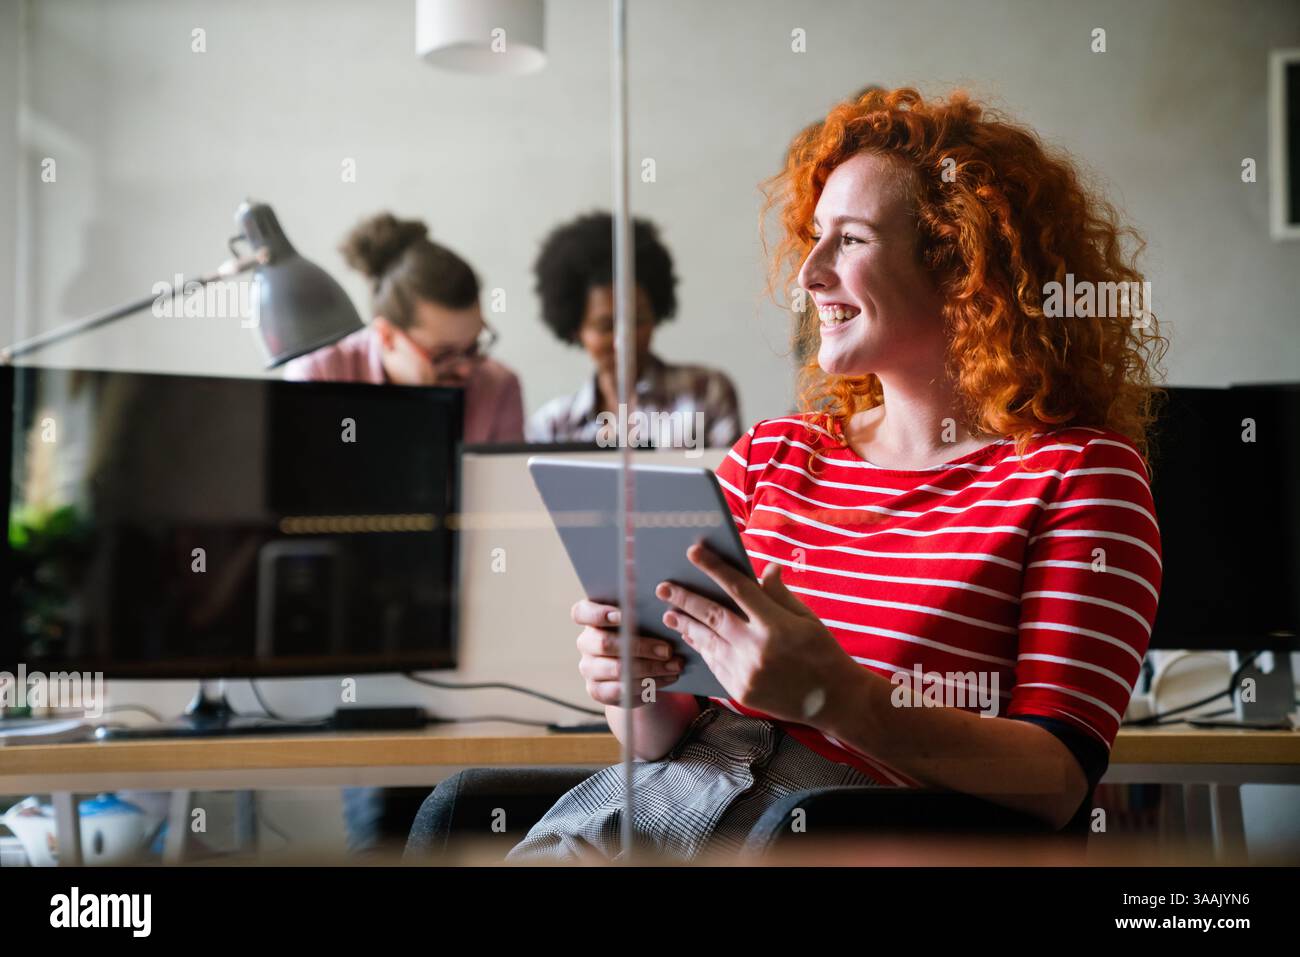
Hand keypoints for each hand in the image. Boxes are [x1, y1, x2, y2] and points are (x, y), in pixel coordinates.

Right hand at [571, 599, 685, 707]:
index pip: (582, 613)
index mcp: (590, 618)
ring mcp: (589, 668)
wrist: (638, 666)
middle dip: (640, 646)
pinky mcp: (597, 691)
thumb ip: (646, 613)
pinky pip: (621, 690)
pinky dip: (647, 685)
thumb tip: (668, 614)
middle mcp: (585, 642)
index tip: (626, 614)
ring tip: (674, 666)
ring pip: (617, 669)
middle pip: (604, 643)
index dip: (600, 613)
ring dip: (650, 668)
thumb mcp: (642, 619)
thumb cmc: (642, 632)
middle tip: (667, 650)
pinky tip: (666, 679)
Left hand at [655, 542, 855, 723]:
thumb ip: (779, 594)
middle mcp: (756, 648)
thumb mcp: (807, 619)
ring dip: (686, 625)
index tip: (694, 552)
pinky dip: (701, 649)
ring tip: (670, 613)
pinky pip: (714, 664)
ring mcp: (745, 672)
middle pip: (712, 615)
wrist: (834, 700)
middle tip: (664, 587)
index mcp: (775, 625)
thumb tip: (765, 568)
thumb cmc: (822, 652)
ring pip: (706, 641)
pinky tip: (692, 638)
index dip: (713, 568)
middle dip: (685, 599)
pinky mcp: (740, 691)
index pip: (737, 588)